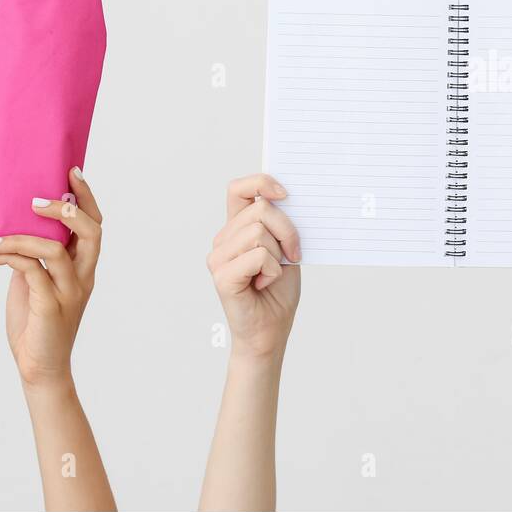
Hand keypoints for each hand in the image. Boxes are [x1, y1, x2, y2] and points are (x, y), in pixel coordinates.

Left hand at [0, 167, 102, 388]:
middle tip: (37, 200)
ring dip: (21, 237)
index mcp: (84, 268)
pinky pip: (30, 271)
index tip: (71, 173)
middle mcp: (83, 277)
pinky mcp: (51, 307)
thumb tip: (16, 228)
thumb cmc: (36, 324)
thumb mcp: (36, 283)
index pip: (95, 227)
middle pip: (91, 232)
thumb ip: (35, 258)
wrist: (40, 367)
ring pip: (55, 250)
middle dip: (66, 209)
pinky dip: (7, 258)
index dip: (86, 198)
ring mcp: (70, 292)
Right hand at [206, 174, 301, 360]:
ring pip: (260, 232)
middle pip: (260, 209)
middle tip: (292, 255)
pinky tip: (264, 284)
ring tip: (272, 273)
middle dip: (288, 230)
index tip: (285, 193)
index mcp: (237, 228)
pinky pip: (258, 256)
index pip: (238, 189)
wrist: (271, 330)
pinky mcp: (221, 275)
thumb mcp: (286, 250)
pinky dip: (272, 270)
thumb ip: (280, 225)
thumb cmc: (278, 291)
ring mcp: (218, 257)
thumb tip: (287, 198)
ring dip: (279, 255)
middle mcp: (223, 239)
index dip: (261, 182)